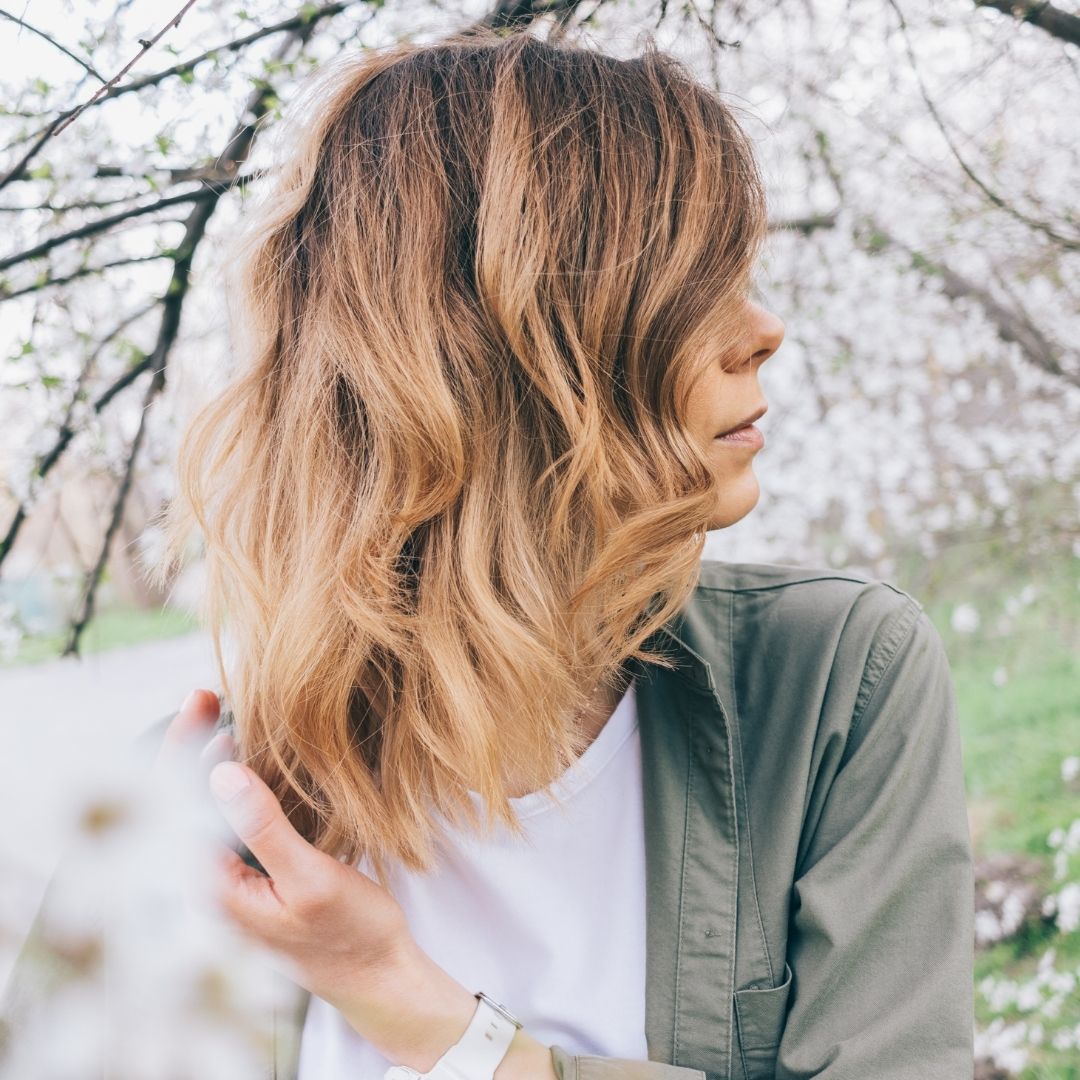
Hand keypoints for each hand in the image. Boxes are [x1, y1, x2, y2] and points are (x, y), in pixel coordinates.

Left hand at [153, 689, 556, 1079]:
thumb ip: (266, 828)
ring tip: (216, 717)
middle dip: (188, 747)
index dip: (182, 751)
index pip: (177, 811)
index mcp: (214, 894)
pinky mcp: (250, 877)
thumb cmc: (349, 936)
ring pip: (201, 813)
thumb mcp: (312, 879)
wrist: (377, 974)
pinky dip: (228, 785)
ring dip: (205, 763)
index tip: (200, 706)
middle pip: (181, 806)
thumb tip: (223, 773)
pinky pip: (224, 824)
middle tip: (206, 699)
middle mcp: (211, 888)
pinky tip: (240, 760)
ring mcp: (230, 882)